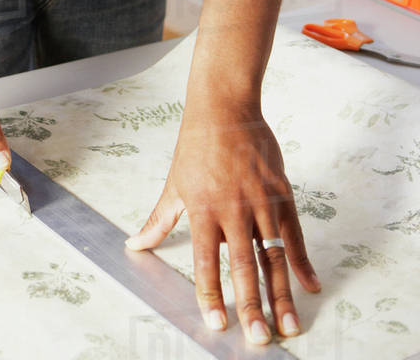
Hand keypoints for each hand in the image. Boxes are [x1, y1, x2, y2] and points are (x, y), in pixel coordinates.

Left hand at [125, 103, 320, 344]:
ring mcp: (260, 201)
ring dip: (281, 294)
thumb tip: (134, 244)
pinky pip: (294, 233)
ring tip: (288, 326)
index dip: (211, 295)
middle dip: (251, 306)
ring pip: (273, 256)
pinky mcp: (281, 193)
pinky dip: (302, 261)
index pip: (206, 262)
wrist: (225, 107)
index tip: (217, 324)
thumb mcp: (174, 184)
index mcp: (203, 209)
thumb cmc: (196, 146)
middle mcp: (232, 209)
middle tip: (259, 339)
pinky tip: (310, 285)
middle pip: (243, 266)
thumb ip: (158, 220)